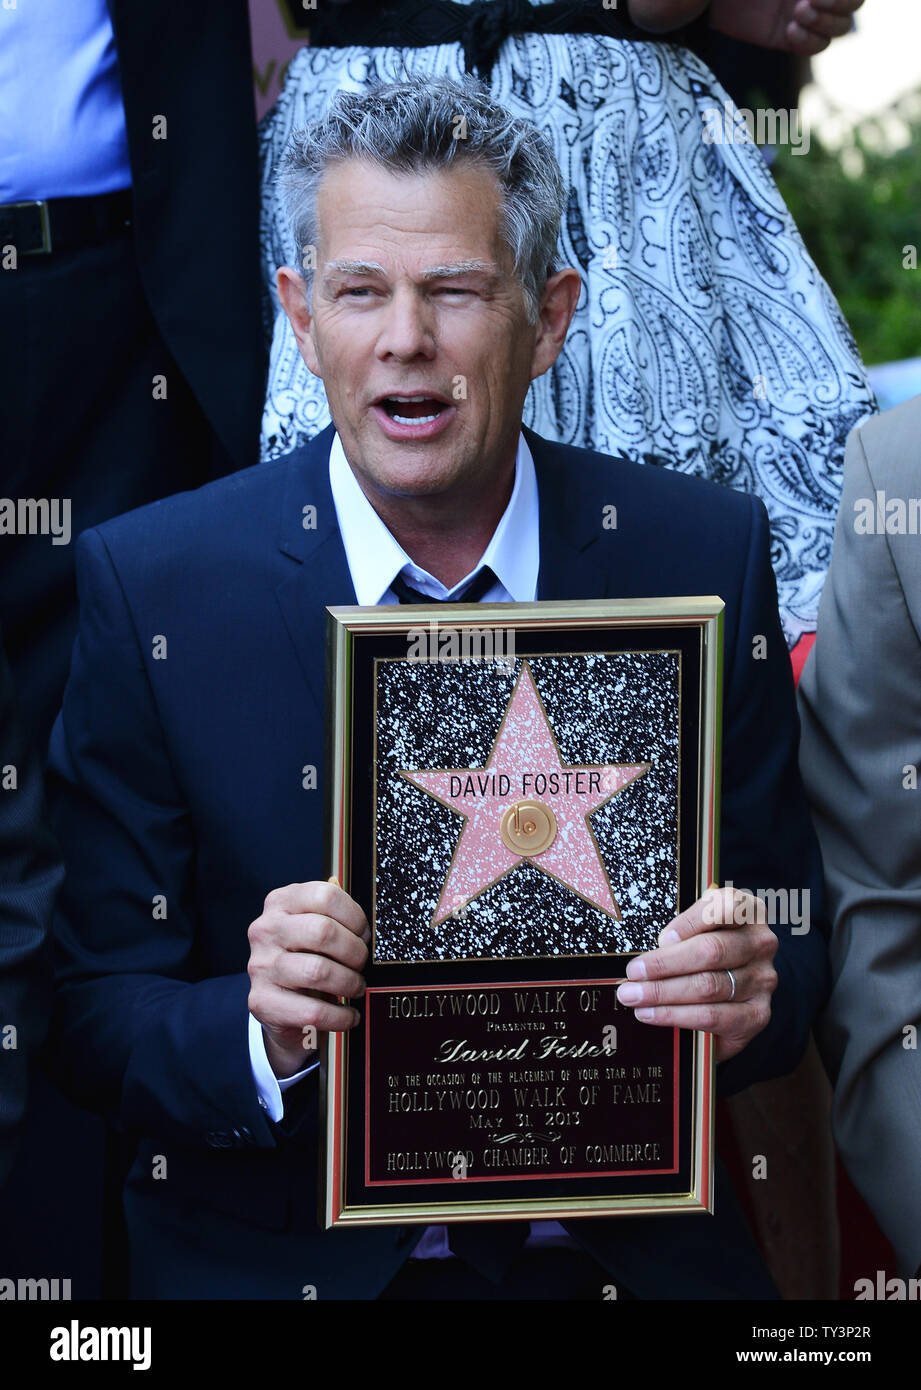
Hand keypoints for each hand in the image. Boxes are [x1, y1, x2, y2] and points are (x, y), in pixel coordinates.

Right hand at [247, 879, 368, 1077]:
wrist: (279, 1004)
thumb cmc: (307, 957)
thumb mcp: (314, 929)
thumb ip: (336, 918)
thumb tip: (372, 926)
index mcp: (281, 902)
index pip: (324, 896)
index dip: (354, 917)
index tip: (364, 934)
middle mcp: (265, 930)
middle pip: (323, 932)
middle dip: (354, 951)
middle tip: (362, 963)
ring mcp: (261, 966)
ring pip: (317, 971)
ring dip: (349, 983)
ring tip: (356, 987)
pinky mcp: (263, 1002)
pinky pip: (312, 1011)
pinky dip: (340, 1016)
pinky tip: (349, 1015)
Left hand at [615, 885, 777, 1061]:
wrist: (731, 994)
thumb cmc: (708, 953)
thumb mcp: (697, 929)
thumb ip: (680, 933)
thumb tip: (644, 958)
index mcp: (748, 911)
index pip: (725, 907)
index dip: (691, 922)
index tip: (662, 938)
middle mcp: (760, 944)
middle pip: (711, 951)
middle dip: (664, 964)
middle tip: (633, 973)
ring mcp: (762, 980)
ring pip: (707, 986)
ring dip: (663, 993)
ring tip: (633, 995)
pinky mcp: (756, 1014)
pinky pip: (711, 1016)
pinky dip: (675, 1015)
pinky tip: (651, 1013)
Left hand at [709, 0, 863, 56]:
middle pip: (854, 5)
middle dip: (839, 4)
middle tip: (807, 1)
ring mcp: (808, 15)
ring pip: (840, 28)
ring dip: (824, 22)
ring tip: (797, 14)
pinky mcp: (791, 38)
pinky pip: (815, 47)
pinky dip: (808, 42)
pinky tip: (790, 31)